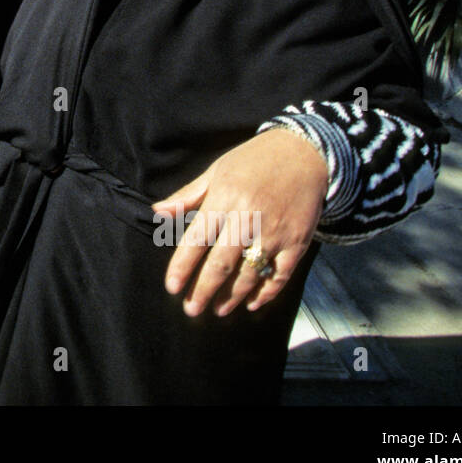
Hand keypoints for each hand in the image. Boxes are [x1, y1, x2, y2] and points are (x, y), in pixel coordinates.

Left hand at [151, 128, 327, 316]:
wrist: (304, 153)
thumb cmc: (253, 161)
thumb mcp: (216, 172)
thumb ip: (188, 196)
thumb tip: (157, 212)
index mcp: (223, 200)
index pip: (196, 241)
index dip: (182, 267)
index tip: (172, 288)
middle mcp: (247, 218)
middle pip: (221, 265)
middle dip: (204, 291)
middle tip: (192, 310)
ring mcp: (274, 232)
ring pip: (249, 274)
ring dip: (231, 296)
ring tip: (218, 310)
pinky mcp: (297, 242)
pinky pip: (279, 275)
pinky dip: (265, 293)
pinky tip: (251, 303)